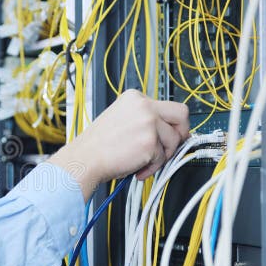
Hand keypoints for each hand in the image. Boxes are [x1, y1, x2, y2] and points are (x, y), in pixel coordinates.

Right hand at [48, 89, 189, 198]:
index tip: (170, 134)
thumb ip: (145, 120)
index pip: (168, 106)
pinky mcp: (150, 142)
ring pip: (174, 140)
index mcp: (135, 97)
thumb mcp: (121, 119)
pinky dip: (152, 167)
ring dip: (161, 156)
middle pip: (181, 114)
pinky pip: (163, 158)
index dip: (172, 124)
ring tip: (142, 161)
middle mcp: (143, 106)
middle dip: (181, 133)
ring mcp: (148, 122)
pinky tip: (137, 167)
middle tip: (172, 147)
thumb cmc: (98, 145)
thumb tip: (168, 130)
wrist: (84, 159)